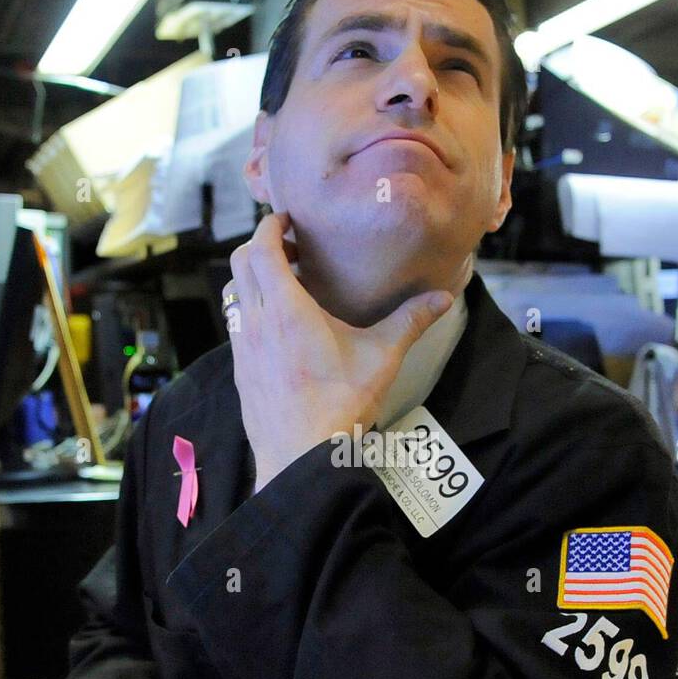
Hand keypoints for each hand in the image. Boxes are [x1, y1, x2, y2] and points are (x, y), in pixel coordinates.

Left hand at [224, 211, 453, 489]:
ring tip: (284, 285)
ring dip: (252, 279)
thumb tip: (444, 298)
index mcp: (286, 309)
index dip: (270, 226)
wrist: (300, 458)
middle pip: (239, 264)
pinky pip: (236, 324)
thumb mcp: (381, 359)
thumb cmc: (340, 405)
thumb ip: (410, 322)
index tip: (287, 220)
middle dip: (259, 247)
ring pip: (233, 294)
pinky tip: (277, 327)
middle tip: (290, 248)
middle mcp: (256, 321)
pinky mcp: (240, 370)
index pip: (260, 248)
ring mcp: (242, 347)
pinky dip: (250, 310)